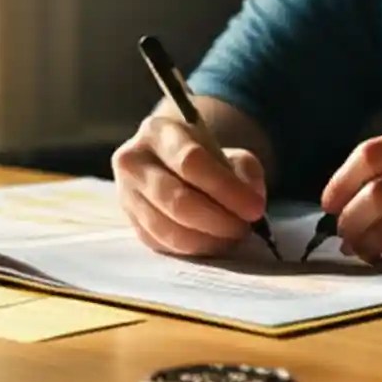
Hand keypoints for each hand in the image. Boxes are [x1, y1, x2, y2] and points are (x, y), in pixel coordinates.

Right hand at [112, 115, 266, 255]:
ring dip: (209, 239)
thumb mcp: (229, 152)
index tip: (255, 208)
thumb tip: (251, 201)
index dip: (226, 189)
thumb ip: (245, 173)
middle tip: (244, 227)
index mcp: (158, 132)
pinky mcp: (132, 226)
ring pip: (170, 230)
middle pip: (177, 201)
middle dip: (218, 220)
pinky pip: (166, 245)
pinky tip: (214, 240)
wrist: (171, 165)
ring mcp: (127, 197)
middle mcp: (133, 163)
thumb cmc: (205, 158)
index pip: (191, 162)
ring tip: (232, 235)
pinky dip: (196, 248)